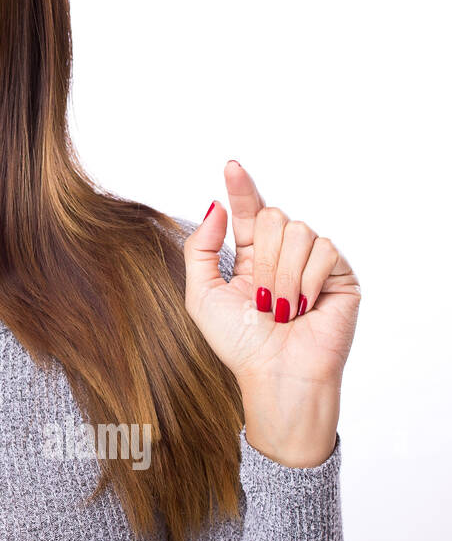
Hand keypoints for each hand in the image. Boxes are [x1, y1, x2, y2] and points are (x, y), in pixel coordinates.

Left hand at [183, 160, 361, 466]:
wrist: (276, 374)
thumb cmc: (239, 343)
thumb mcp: (201, 294)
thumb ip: (201, 248)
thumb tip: (214, 207)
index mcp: (251, 258)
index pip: (248, 213)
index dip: (241, 188)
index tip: (232, 166)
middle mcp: (283, 255)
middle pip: (272, 217)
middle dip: (262, 257)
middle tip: (262, 298)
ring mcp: (312, 263)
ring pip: (297, 231)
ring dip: (281, 274)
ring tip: (281, 307)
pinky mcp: (339, 274)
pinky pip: (323, 250)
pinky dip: (306, 280)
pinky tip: (303, 305)